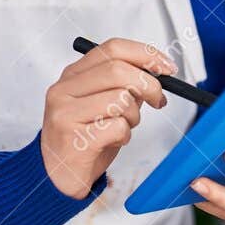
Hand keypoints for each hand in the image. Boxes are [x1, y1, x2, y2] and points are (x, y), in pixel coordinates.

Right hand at [41, 37, 174, 198]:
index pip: (112, 49)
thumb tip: (156, 72)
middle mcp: (64, 89)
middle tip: (158, 100)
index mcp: (72, 75)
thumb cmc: (84, 139)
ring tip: (122, 129)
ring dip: (133, 117)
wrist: (57, 176)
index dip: (145, 55)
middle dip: (149, 85)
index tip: (167, 67)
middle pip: (118, 70)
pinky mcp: (73, 138)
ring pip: (120, 100)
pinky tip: (111, 142)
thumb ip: (124, 86)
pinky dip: (124, 136)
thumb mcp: (103, 105)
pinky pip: (117, 127)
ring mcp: (65, 113)